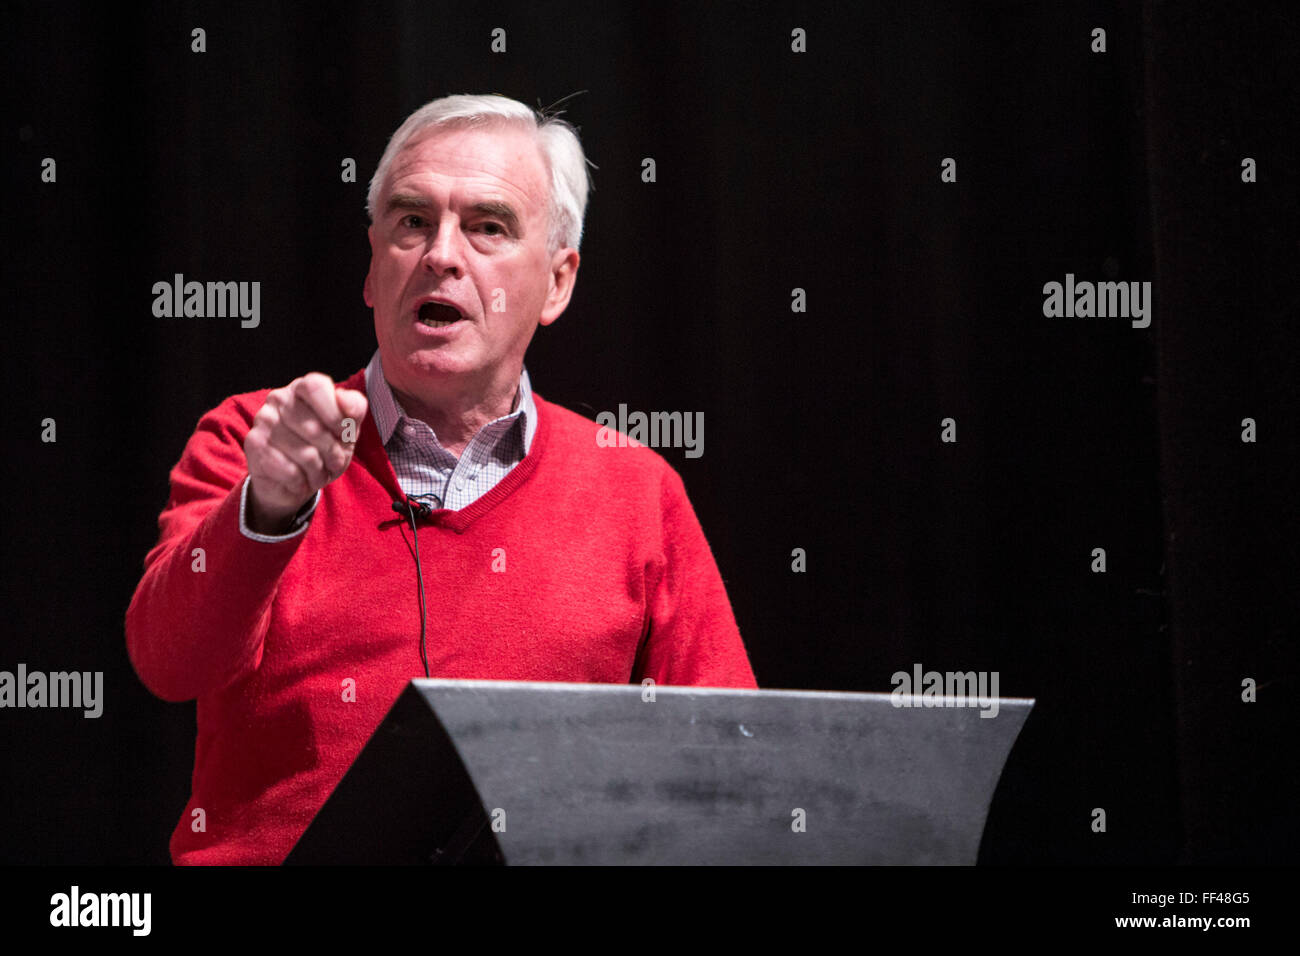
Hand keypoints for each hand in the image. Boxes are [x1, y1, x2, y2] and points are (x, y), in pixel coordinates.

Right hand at [243, 373, 368, 533]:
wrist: (295, 479)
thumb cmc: (324, 447)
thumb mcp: (347, 429)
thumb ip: (354, 408)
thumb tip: (343, 398)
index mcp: (303, 387)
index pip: (316, 387)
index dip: (336, 415)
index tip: (343, 433)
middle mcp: (279, 398)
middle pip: (315, 428)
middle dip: (333, 453)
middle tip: (334, 461)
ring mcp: (263, 420)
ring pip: (305, 454)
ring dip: (319, 471)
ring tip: (317, 472)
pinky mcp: (254, 445)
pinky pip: (290, 471)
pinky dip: (303, 481)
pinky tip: (300, 479)